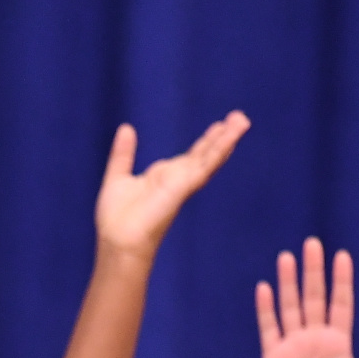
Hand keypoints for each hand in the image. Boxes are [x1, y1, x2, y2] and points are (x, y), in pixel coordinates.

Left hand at [93, 113, 247, 261]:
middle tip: (240, 117)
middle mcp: (178, 180)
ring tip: (243, 121)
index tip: (220, 125)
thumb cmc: (115, 219)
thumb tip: (126, 128)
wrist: (118, 240)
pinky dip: (218, 152)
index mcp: (165, 177)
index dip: (207, 141)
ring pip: (210, 158)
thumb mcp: (117, 177)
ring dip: (227, 140)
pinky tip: (230, 139)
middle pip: (206, 154)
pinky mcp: (183, 188)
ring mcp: (183, 184)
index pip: (192, 155)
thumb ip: (123, 154)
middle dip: (223, 137)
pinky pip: (204, 166)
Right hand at [255, 239, 358, 357]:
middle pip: (314, 298)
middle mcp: (315, 339)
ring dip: (288, 283)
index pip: (340, 303)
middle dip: (313, 271)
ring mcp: (294, 347)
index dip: (341, 280)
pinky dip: (266, 309)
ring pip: (290, 307)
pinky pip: (269, 329)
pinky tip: (265, 288)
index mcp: (339, 342)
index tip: (342, 256)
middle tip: (312, 244)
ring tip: (286, 257)